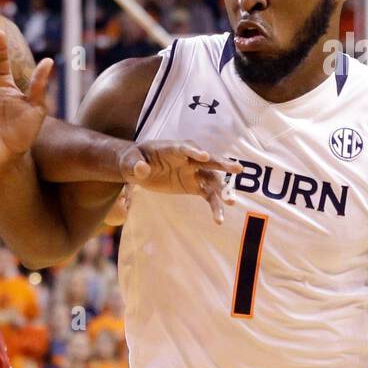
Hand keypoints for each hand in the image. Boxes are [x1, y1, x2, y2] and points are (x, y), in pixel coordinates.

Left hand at [120, 141, 239, 223]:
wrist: (137, 168)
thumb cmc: (134, 160)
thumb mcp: (130, 161)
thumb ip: (135, 165)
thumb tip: (141, 169)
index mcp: (172, 149)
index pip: (185, 148)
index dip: (194, 152)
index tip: (204, 156)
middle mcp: (188, 159)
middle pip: (208, 160)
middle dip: (221, 164)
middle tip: (236, 169)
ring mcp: (193, 173)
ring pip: (212, 180)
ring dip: (222, 191)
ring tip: (230, 202)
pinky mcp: (194, 186)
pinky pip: (208, 196)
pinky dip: (214, 206)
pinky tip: (218, 219)